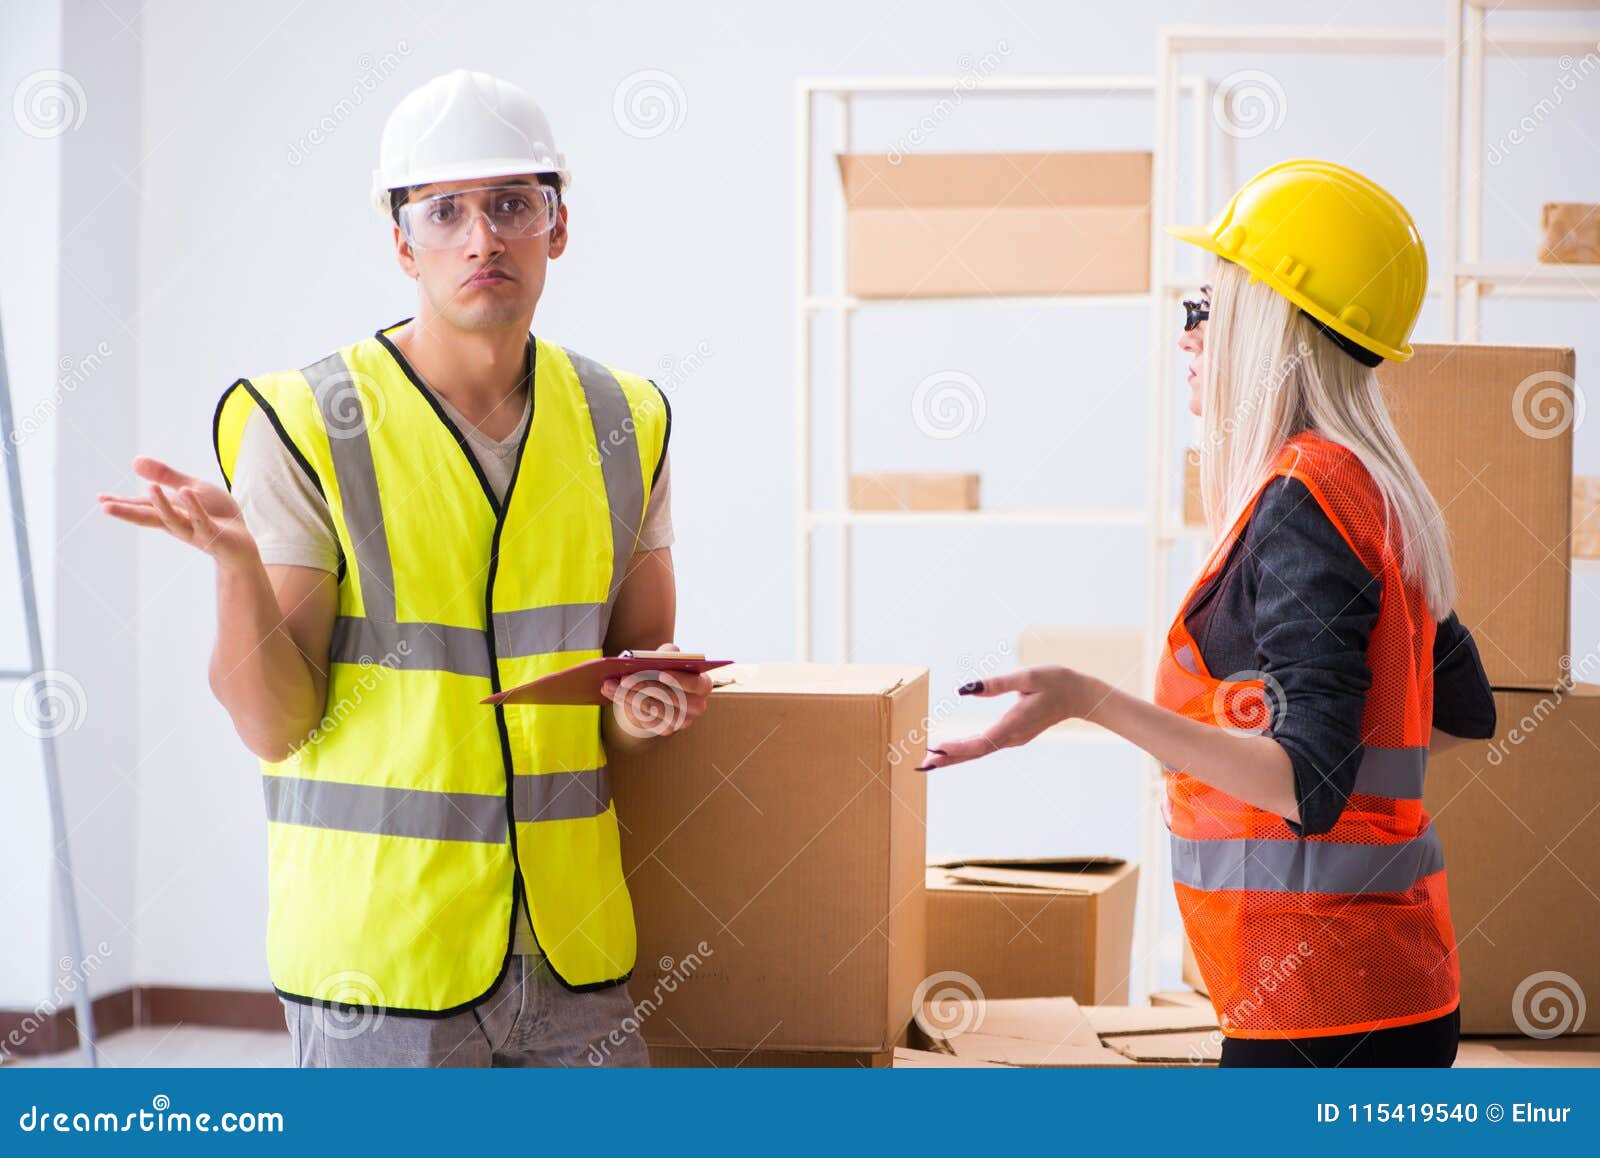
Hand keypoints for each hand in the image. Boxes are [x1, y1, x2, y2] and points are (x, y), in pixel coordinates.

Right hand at [98, 457, 257, 566]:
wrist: (243, 543)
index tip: (100, 499)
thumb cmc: (216, 516)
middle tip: (104, 506)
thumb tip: (134, 461)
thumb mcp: (191, 489)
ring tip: (149, 488)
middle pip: (148, 518)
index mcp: (169, 512)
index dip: (122, 503)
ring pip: (174, 519)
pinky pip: (202, 520)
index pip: (142, 507)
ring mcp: (194, 530)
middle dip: (127, 512)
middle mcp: (177, 524)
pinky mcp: (213, 534)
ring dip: (162, 504)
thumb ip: (166, 476)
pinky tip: (186, 492)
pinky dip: (194, 507)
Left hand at [599, 642, 712, 738]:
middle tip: (624, 678)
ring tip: (611, 685)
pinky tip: (614, 694)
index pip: (697, 684)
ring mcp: (683, 721)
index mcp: (702, 684)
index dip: (680, 679)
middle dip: (645, 686)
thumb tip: (648, 657)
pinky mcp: (667, 729)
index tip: (661, 673)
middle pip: (672, 699)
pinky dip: (627, 705)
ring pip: (655, 709)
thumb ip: (665, 653)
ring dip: (630, 696)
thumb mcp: (666, 656)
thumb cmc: (665, 668)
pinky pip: (646, 719)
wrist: (658, 690)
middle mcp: (697, 705)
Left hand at [917, 665, 1098, 769]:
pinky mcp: (1014, 735)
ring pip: (978, 751)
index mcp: (1013, 725)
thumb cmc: (1055, 681)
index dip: (956, 748)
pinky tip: (952, 750)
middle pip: (974, 753)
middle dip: (947, 759)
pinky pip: (985, 746)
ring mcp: (1013, 738)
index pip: (979, 742)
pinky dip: (966, 750)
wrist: (1080, 695)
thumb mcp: (1026, 676)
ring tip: (929, 761)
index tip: (934, 750)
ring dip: (953, 756)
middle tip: (921, 766)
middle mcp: (1012, 737)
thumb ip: (996, 684)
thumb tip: (965, 689)